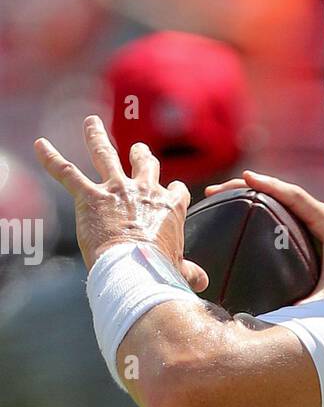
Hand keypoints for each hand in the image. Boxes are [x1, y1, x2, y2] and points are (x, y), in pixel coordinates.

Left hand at [33, 116, 208, 289]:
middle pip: (145, 163)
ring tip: (90, 123)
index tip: (174, 193)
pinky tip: (40, 145)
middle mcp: (145, 191)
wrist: (137, 269)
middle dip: (141, 155)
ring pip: (105, 154)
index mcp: (169, 208)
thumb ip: (189, 272)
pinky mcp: (90, 197)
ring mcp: (116, 191)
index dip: (174, 192)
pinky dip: (51, 159)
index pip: (176, 191)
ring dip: (96, 137)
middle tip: (137, 149)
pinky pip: (67, 173)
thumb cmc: (161, 271)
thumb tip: (202, 283)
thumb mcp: (179, 270)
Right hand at [205, 170, 323, 300]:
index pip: (293, 196)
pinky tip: (247, 222)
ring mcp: (320, 226)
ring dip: (254, 198)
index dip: (268, 185)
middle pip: (281, 194)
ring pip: (283, 204)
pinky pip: (288, 218)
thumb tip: (284, 318)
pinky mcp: (318, 237)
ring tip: (222, 201)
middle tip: (216, 192)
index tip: (244, 178)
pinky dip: (266, 213)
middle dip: (248, 189)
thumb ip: (315, 305)